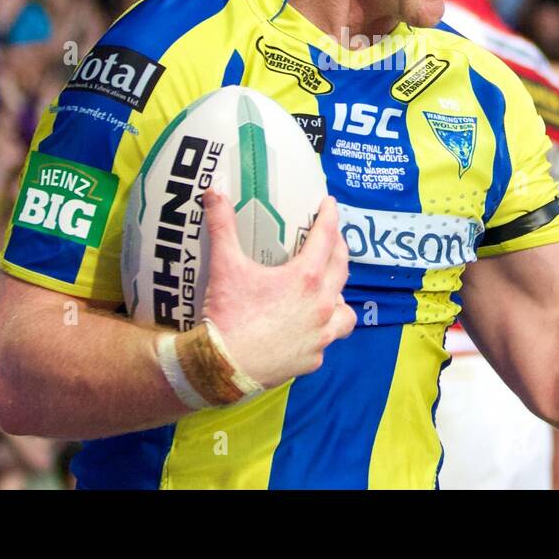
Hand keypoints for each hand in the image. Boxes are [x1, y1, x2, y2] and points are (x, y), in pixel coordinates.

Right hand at [200, 191, 355, 389]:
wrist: (222, 367)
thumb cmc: (227, 314)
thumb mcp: (225, 266)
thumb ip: (222, 226)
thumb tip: (213, 191)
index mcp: (305, 278)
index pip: (326, 238)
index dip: (330, 217)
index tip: (331, 205)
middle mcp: (321, 305)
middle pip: (342, 270)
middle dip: (340, 250)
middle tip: (332, 239)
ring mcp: (320, 335)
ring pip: (345, 312)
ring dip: (338, 298)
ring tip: (327, 292)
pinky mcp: (312, 359)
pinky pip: (325, 341)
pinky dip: (320, 332)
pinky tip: (307, 330)